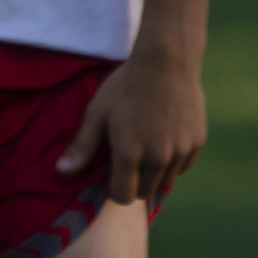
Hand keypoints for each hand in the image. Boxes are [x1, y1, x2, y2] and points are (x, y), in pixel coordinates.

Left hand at [58, 45, 206, 203]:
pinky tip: (164, 140)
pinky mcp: (196, 143)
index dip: (114, 189)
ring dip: (153, 173)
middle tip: (129, 158)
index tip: (112, 174)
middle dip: (134, 182)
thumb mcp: (98, 112)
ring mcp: (180, 151)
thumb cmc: (126, 85)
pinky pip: (182, 167)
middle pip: (144, 192)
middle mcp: (157, 158)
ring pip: (165, 181)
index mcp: (129, 154)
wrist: (167, 61)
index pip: (123, 196)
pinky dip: (172, 162)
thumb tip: (60, 171)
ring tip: (146, 147)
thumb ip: (82, 146)